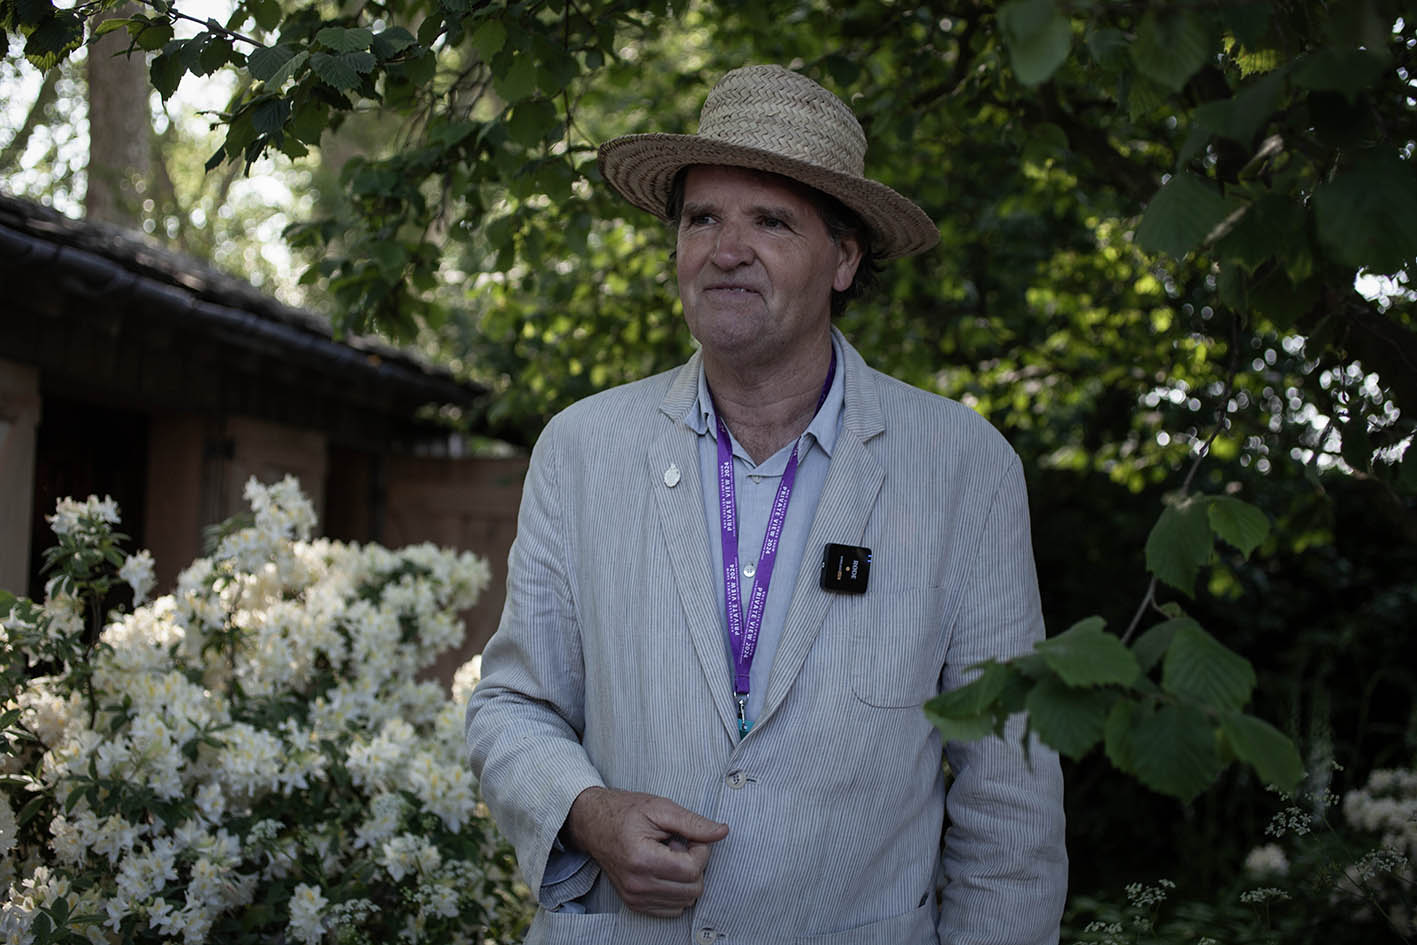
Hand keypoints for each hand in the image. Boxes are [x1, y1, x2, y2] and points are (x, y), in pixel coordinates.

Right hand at [565, 786, 729, 916]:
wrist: (593, 823)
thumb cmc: (626, 812)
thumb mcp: (661, 808)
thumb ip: (693, 823)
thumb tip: (722, 831)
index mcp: (643, 860)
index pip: (693, 870)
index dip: (701, 850)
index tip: (689, 837)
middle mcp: (638, 885)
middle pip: (693, 889)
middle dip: (694, 865)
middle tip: (677, 845)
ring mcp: (635, 897)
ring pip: (685, 901)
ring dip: (685, 879)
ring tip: (668, 856)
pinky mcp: (635, 903)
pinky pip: (672, 909)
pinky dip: (676, 890)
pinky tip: (663, 869)